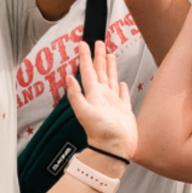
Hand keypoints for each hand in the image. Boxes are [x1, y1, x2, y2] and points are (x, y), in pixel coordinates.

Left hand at [67, 41, 137, 159]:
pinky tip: (120, 82)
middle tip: (98, 43)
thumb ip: (76, 95)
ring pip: (110, 79)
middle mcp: (103, 96)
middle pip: (100, 71)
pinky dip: (121, 87)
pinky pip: (122, 95)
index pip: (88, 71)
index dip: (86, 57)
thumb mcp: (84, 112)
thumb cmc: (101, 133)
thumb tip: (68, 77)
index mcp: (94, 94)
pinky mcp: (123, 110)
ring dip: (110, 67)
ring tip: (109, 55)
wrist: (114, 149)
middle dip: (99, 56)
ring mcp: (113, 103)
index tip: (83, 44)